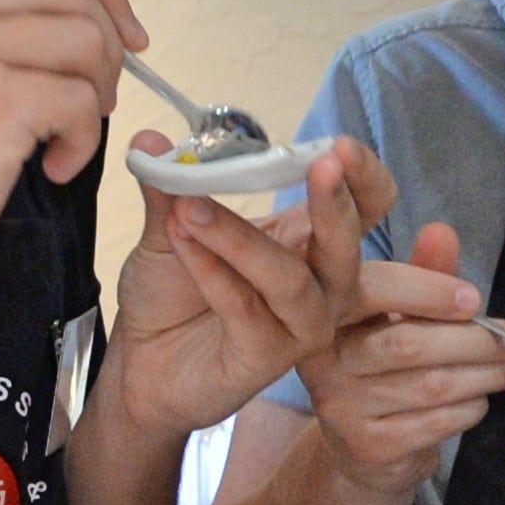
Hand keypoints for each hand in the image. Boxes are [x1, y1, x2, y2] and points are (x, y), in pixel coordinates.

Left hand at [102, 135, 394, 436]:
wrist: (139, 366)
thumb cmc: (170, 296)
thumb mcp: (169, 228)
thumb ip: (169, 185)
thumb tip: (150, 138)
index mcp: (307, 241)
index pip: (364, 205)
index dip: (363, 175)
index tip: (338, 145)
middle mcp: (316, 285)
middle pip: (348, 243)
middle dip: (337, 201)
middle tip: (322, 161)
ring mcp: (296, 326)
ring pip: (290, 280)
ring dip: (239, 238)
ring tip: (187, 208)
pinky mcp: (265, 360)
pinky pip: (246, 310)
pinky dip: (212, 272)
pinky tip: (179, 243)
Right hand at [299, 220, 504, 500]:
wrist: (363, 449)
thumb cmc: (386, 367)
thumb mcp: (402, 314)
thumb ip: (424, 276)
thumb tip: (441, 231)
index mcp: (330, 312)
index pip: (372, 290)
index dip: (427, 289)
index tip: (474, 298)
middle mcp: (325, 359)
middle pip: (406, 343)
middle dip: (472, 340)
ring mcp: (342, 408)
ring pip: (428, 386)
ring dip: (484, 375)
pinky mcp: (368, 446)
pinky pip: (434, 423)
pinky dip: (469, 409)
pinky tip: (482, 399)